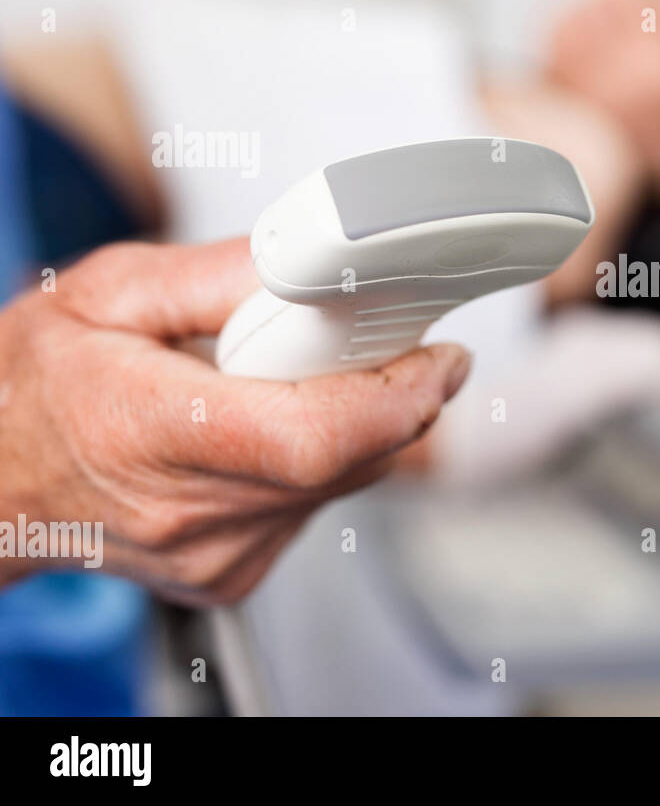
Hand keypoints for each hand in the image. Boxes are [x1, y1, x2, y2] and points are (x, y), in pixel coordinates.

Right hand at [0, 239, 470, 604]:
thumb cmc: (29, 388)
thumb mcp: (105, 292)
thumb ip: (219, 273)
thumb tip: (316, 263)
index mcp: (151, 432)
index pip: (315, 438)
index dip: (399, 397)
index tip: (440, 355)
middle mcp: (193, 515)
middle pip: (351, 457)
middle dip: (389, 389)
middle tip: (382, 336)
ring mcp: (219, 556)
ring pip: (345, 482)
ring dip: (354, 422)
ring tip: (291, 377)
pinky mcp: (234, 574)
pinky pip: (318, 505)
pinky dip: (321, 458)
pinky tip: (269, 425)